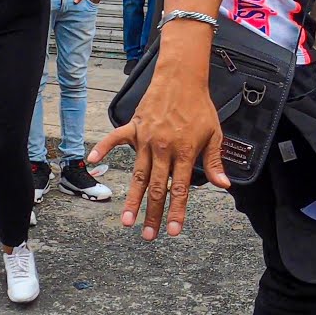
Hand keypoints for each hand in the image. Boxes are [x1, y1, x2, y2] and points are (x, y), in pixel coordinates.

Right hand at [88, 62, 229, 240]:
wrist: (183, 78)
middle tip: (148, 235)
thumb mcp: (214, 133)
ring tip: (126, 220)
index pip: (180, 189)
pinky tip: (91, 162)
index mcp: (184, 152)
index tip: (174, 231)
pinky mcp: (134, 126)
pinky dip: (102, 148)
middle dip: (152, 214)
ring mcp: (146, 138)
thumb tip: (224, 185)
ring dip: (132, 199)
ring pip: (137, 174)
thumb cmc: (200, 106)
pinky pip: (115, 139)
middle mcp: (163, 148)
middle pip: (156, 188)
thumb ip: (214, 161)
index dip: (177, 211)